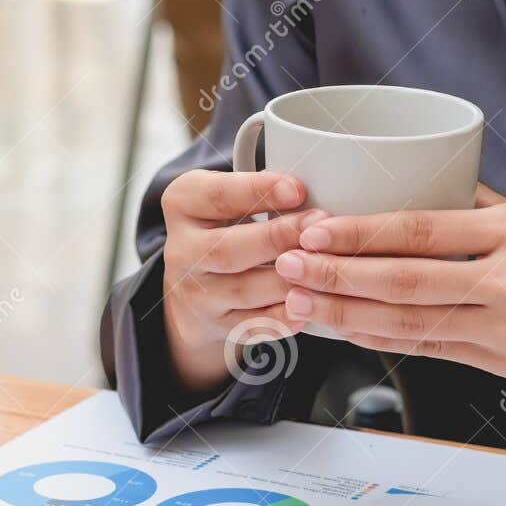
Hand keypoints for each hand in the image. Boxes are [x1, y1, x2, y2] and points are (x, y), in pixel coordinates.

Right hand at [160, 169, 324, 390]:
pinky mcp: (216, 323)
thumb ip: (259, 188)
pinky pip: (252, 324)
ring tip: (323, 265)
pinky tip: (310, 307)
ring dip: (286, 279)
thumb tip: (321, 181)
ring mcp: (196, 292)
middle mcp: (182, 251)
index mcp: (183, 204)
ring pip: (242, 290)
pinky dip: (283, 317)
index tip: (298, 188)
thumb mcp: (228, 195)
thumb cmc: (227, 224)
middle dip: (277, 237)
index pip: (216, 196)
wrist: (196, 282)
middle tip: (320, 225)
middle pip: (227, 249)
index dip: (257, 191)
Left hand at [273, 186, 505, 445]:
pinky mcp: (504, 365)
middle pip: (404, 279)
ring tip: (300, 302)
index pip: (422, 229)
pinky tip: (346, 333)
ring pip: (409, 323)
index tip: (315, 228)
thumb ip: (488, 210)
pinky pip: (429, 351)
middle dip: (337, 275)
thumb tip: (431, 184)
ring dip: (347, 315)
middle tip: (286, 266)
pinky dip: (383, 342)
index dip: (361, 233)